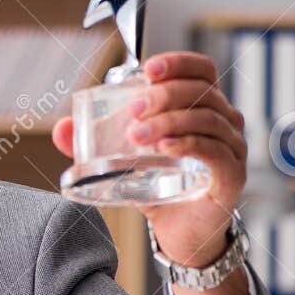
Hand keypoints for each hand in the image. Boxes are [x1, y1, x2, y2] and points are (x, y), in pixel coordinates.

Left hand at [51, 51, 246, 263]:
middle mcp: (225, 121)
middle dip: (164, 96)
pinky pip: (214, 151)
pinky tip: (164, 148)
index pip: (201, 70)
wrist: (179, 231)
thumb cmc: (158, 186)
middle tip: (132, 111)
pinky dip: (188, 144)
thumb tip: (61, 128)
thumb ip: (93, 143)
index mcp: (203, 106)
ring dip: (169, 122)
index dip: (179, 63)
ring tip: (137, 136)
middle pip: (202, 92)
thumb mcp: (123, 159)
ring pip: (207, 120)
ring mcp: (232, 147)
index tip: (148, 69)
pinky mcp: (232, 175)